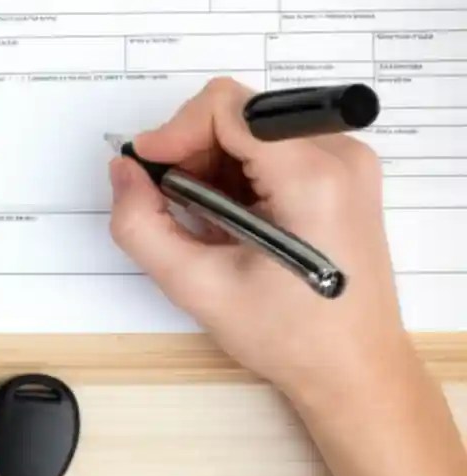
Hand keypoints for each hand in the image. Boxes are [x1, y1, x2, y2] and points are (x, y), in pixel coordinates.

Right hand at [108, 77, 414, 404]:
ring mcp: (347, 161)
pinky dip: (238, 173)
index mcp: (312, 179)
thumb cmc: (287, 336)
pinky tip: (233, 220)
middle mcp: (339, 155)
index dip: (175, 131)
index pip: (228, 107)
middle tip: (174, 206)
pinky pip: (273, 145)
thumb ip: (142, 224)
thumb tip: (122, 171)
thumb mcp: (196, 286)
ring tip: (207, 223)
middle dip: (192, 151)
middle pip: (239, 113)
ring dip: (213, 165)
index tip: (148, 168)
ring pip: (252, 127)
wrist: (353, 367)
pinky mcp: (343, 173)